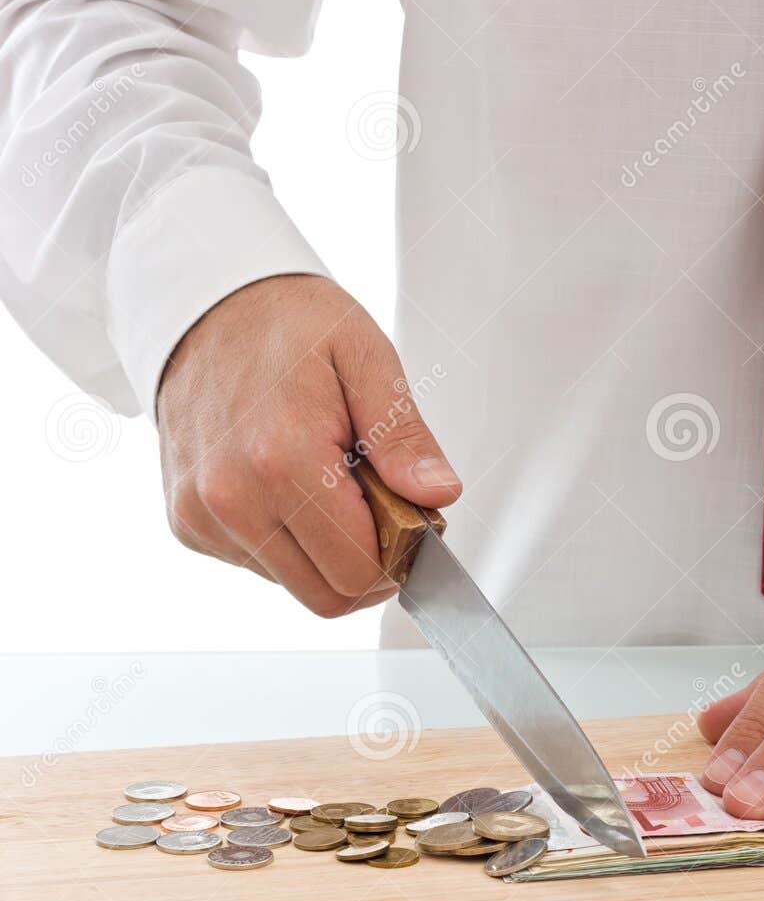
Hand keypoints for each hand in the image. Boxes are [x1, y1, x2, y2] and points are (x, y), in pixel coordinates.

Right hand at [157, 274, 460, 615]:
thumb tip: (439, 494)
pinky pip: (256, 564)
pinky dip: (286, 541)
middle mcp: (231, 499)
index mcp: (282, 461)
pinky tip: (288, 487)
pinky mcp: (187, 523)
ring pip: (293, 585)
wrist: (204, 304)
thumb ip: (403, 437)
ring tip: (327, 482)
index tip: (410, 516)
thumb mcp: (365, 358)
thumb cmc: (288, 325)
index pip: (359, 571)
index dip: (400, 557)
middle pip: (327, 596)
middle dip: (367, 565)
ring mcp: (201, 516)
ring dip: (324, 552)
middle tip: (378, 507)